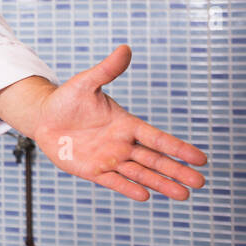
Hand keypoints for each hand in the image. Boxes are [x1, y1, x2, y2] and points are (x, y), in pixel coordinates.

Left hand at [29, 45, 206, 200]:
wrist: (44, 117)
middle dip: (177, 171)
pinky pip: (113, 181)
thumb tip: (124, 49)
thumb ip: (106, 70)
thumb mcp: (85, 83)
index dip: (177, 147)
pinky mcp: (92, 170)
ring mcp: (108, 158)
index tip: (200, 158)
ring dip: (160, 184)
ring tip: (183, 195)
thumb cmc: (67, 99)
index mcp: (125, 124)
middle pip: (154, 160)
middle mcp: (121, 144)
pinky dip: (128, 188)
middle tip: (200, 183)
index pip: (157, 138)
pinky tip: (145, 196)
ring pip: (139, 174)